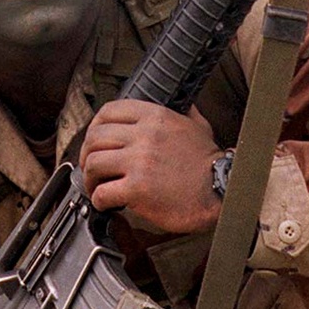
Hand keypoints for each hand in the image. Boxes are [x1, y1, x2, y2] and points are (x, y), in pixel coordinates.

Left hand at [79, 100, 222, 233]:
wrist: (221, 192)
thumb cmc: (210, 164)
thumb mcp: (198, 126)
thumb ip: (185, 112)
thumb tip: (184, 104)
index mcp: (155, 117)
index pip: (109, 111)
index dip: (95, 126)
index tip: (95, 141)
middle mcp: (144, 135)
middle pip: (95, 137)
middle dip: (87, 154)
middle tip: (91, 168)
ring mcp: (139, 162)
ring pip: (93, 163)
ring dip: (89, 178)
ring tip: (96, 187)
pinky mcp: (137, 188)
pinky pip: (102, 192)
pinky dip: (99, 200)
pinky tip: (107, 204)